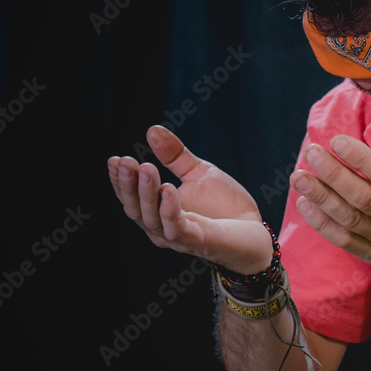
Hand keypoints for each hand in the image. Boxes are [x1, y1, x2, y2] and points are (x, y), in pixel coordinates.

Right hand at [107, 125, 272, 273]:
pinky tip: (168, 190)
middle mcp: (161, 228)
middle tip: (124, 161)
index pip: (131, 198)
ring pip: (151, 218)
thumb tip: (152, 130)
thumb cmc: (225, 205)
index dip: (120, 181)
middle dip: (127, 185)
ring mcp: (177, 237)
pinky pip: (176, 227)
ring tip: (145, 168)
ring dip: (146, 193)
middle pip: (135, 209)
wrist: (255, 229)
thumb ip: (175, 155)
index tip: (115, 159)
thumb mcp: (198, 172)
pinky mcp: (196, 240)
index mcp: (157, 213)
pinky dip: (169, 209)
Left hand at [289, 119, 370, 287]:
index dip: (362, 159)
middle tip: (311, 153)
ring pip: (350, 220)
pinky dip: (323, 225)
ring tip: (299, 177)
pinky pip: (346, 241)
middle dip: (334, 175)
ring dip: (321, 198)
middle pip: (364, 198)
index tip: (338, 141)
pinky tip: (305, 206)